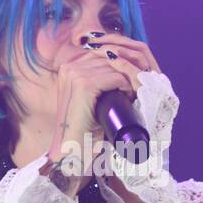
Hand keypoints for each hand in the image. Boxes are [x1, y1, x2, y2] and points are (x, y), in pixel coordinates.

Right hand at [47, 43, 140, 170]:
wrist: (73, 149)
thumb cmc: (84, 127)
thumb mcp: (90, 98)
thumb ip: (98, 81)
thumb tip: (122, 67)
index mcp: (68, 67)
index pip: (103, 53)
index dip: (120, 65)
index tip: (129, 82)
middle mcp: (69, 66)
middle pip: (110, 57)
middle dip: (126, 71)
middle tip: (134, 89)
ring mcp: (75, 75)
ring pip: (115, 67)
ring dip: (128, 80)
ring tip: (131, 96)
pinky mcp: (84, 85)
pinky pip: (115, 77)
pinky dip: (126, 87)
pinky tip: (127, 98)